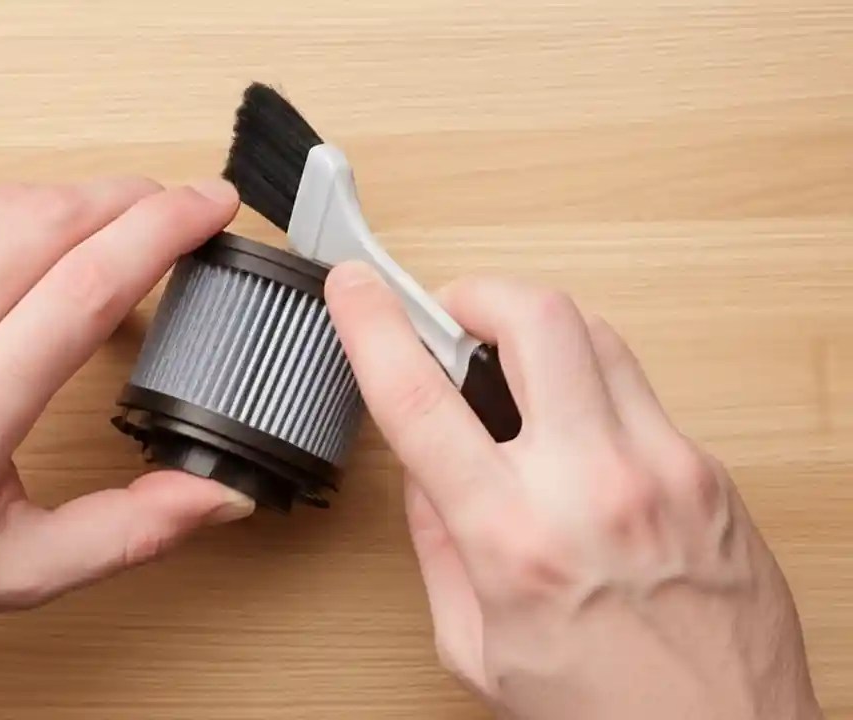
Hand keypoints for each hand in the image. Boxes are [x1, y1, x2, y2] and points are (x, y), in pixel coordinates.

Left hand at [0, 177, 254, 718]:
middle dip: (131, 197)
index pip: (86, 282)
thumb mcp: (19, 570)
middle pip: (47, 220)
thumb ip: (132, 531)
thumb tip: (216, 496)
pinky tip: (41, 245)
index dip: (163, 230)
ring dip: (76, 200)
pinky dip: (14, 223)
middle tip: (180, 203)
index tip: (208, 208)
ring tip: (123, 216)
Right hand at [325, 265, 822, 719]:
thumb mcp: (478, 649)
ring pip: (597, 333)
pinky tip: (577, 436)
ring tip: (513, 369)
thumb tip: (424, 473)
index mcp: (515, 538)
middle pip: (536, 317)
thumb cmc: (610, 716)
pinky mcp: (712, 473)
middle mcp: (596, 485)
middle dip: (478, 293)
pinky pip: (639, 392)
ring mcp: (667, 468)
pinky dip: (592, 389)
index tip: (354, 290)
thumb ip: (438, 548)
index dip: (373, 327)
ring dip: (538, 331)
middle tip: (452, 317)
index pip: (421, 399)